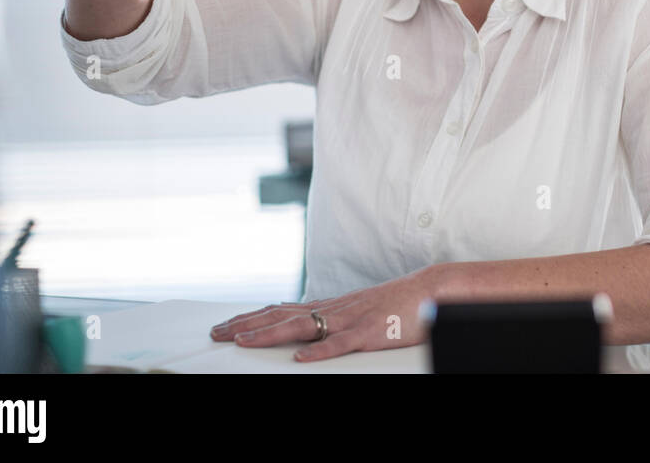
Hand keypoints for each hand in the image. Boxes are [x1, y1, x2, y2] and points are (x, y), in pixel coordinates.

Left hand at [209, 266, 441, 361]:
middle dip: (248, 324)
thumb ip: (333, 319)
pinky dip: (321, 351)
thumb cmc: (397, 304)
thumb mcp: (358, 311)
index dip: (253, 317)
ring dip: (271, 335)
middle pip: (283, 316)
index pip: (282, 310)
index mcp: (331, 306)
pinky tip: (301, 359)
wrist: (432, 290)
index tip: (226, 325)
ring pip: (304, 327)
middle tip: (217, 333)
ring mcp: (352, 320)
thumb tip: (306, 330)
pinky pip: (343, 343)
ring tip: (243, 342)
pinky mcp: (371, 333)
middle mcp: (335, 309)